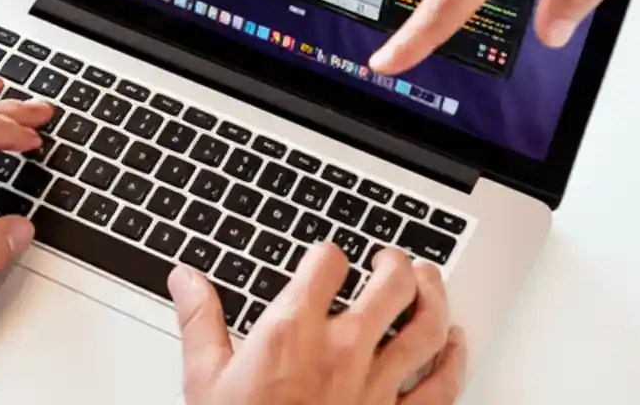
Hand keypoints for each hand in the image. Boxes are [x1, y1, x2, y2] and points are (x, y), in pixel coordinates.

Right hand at [169, 243, 466, 404]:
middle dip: (394, 262)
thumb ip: (201, 321)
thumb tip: (185, 279)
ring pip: (426, 325)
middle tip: (389, 259)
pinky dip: (454, 357)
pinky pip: (441, 384)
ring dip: (433, 294)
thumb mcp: (207, 381)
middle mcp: (341, 352)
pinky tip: (454, 340)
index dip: (329, 252)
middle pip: (391, 283)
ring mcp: (376, 387)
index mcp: (292, 333)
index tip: (327, 258)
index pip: (327, 262)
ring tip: (428, 280)